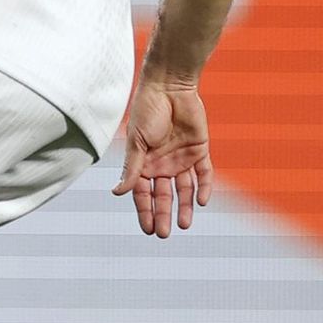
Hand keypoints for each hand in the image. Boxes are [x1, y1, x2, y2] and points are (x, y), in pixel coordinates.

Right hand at [111, 78, 213, 237]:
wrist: (170, 87)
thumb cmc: (147, 110)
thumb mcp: (137, 142)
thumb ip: (131, 168)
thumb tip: (118, 192)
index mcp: (143, 162)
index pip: (143, 193)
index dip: (145, 210)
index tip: (148, 229)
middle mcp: (162, 164)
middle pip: (163, 195)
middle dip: (163, 214)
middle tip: (164, 234)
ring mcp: (181, 158)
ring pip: (184, 189)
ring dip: (184, 207)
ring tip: (184, 225)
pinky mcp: (200, 151)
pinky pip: (204, 174)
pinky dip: (204, 187)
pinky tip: (201, 202)